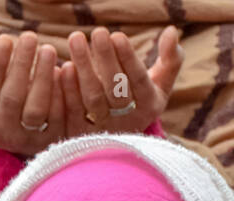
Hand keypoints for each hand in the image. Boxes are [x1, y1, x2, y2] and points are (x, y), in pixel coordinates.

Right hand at [0, 32, 63, 157]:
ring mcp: (29, 139)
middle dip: (21, 65)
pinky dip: (61, 92)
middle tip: (30, 36)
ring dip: (43, 77)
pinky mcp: (52, 140)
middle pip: (12, 98)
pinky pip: (58, 116)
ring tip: (48, 49)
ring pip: (36, 109)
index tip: (5, 38)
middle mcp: (4, 134)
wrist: (16, 143)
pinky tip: (64, 69)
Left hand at [58, 26, 181, 136]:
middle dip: (106, 59)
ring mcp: (102, 128)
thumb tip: (171, 31)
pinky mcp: (80, 134)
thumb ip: (170, 58)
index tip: (118, 35)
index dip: (128, 59)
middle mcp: (127, 120)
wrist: (120, 136)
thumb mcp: (161, 82)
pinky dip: (67, 89)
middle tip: (98, 32)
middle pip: (115, 90)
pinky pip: (72, 111)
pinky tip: (62, 66)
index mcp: (148, 106)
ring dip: (84, 67)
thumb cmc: (141, 98)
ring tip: (76, 37)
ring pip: (92, 98)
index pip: (139, 81)